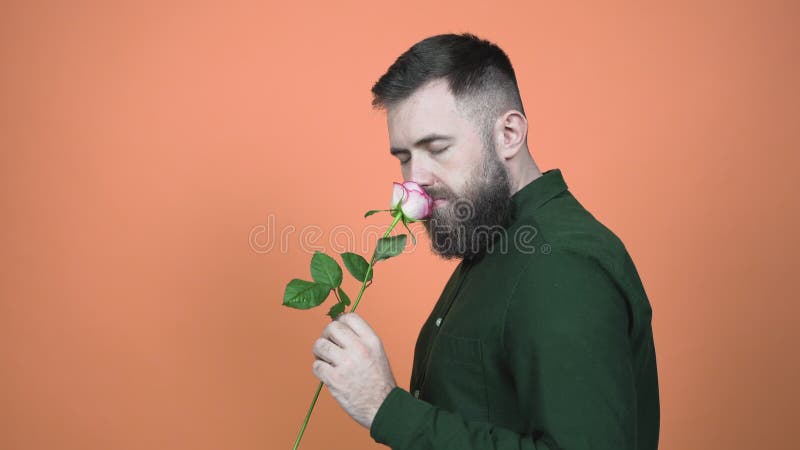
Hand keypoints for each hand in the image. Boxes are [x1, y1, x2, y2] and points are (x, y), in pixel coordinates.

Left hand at [311, 312, 396, 428]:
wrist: (384, 407)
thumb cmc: (380, 382)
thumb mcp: (377, 353)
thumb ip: (361, 340)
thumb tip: (339, 329)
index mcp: (371, 341)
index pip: (349, 317)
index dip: (339, 322)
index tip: (337, 332)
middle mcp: (359, 348)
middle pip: (331, 328)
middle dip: (326, 336)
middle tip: (328, 346)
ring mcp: (346, 363)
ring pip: (320, 345)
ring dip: (319, 353)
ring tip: (325, 360)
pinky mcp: (335, 379)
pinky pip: (317, 366)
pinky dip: (319, 369)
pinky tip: (327, 374)